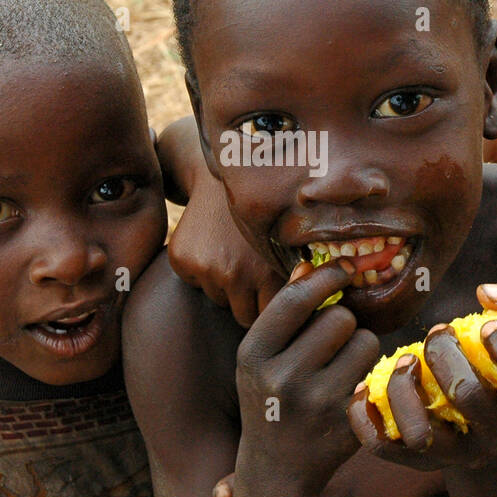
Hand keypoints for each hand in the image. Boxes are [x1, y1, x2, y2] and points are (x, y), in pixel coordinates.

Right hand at [167, 165, 283, 328]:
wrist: (223, 177)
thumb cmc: (266, 216)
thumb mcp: (290, 245)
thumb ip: (299, 280)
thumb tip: (314, 316)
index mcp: (268, 273)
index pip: (268, 319)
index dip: (272, 310)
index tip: (273, 296)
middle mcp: (235, 274)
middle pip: (243, 316)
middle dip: (249, 302)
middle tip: (252, 271)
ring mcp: (206, 268)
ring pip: (219, 300)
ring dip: (225, 286)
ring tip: (233, 252)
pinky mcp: (182, 260)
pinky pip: (194, 283)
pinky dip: (201, 271)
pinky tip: (211, 246)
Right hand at [234, 259, 379, 490]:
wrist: (277, 470)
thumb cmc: (270, 398)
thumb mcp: (260, 358)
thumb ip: (283, 312)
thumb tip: (309, 265)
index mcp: (253, 356)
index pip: (296, 298)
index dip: (326, 277)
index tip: (342, 270)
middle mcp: (281, 379)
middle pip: (340, 318)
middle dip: (343, 322)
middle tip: (331, 342)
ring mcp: (317, 403)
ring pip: (366, 341)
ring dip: (361, 346)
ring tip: (341, 365)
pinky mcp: (349, 421)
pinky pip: (377, 371)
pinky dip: (370, 372)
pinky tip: (351, 388)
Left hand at [348, 317, 496, 470]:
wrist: (488, 430)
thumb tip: (486, 293)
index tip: (488, 325)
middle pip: (468, 397)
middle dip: (445, 355)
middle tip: (438, 332)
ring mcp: (458, 454)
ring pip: (421, 434)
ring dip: (403, 389)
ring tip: (405, 359)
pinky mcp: (420, 462)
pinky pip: (383, 446)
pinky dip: (364, 415)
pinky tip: (366, 384)